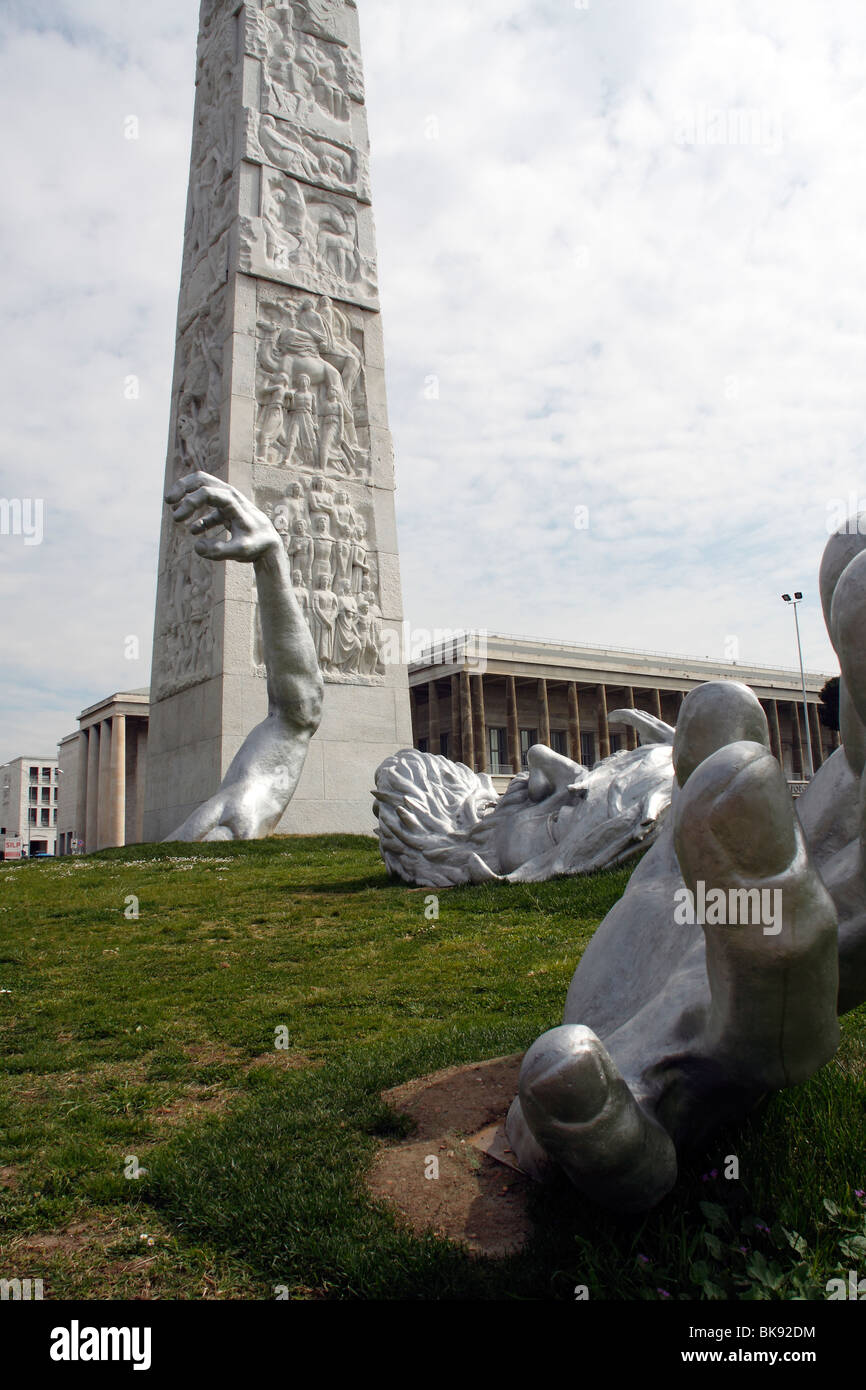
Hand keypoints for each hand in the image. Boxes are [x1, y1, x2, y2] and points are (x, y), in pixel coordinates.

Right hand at [166, 471, 280, 563]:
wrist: (270, 545)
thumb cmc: (257, 546)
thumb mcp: (240, 551)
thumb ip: (219, 551)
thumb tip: (197, 546)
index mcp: (233, 502)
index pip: (207, 492)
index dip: (190, 502)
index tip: (177, 517)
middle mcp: (230, 496)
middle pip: (202, 479)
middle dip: (182, 487)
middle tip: (168, 500)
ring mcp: (227, 502)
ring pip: (203, 487)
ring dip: (186, 496)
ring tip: (176, 514)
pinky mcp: (226, 511)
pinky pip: (207, 506)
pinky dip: (197, 514)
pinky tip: (193, 530)